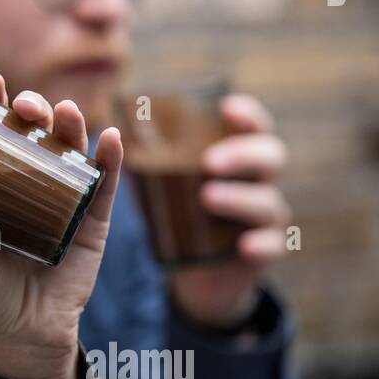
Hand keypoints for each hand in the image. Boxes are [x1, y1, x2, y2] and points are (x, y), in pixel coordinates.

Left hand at [0, 70, 122, 378]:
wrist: (22, 339)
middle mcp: (29, 182)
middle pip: (32, 133)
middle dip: (29, 109)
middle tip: (23, 104)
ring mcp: (64, 199)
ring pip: (69, 152)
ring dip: (69, 127)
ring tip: (66, 113)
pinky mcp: (93, 223)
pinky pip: (104, 188)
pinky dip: (109, 163)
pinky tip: (110, 140)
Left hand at [169, 93, 291, 328]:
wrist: (200, 270)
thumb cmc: (182, 213)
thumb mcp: (167, 185)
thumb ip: (150, 161)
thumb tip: (106, 133)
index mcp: (238, 156)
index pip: (253, 126)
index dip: (247, 114)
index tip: (227, 108)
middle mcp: (258, 181)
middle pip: (269, 156)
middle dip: (242, 154)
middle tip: (208, 162)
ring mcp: (265, 216)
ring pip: (268, 201)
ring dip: (239, 197)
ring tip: (206, 197)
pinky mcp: (263, 251)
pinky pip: (272, 246)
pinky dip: (261, 244)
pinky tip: (244, 245)